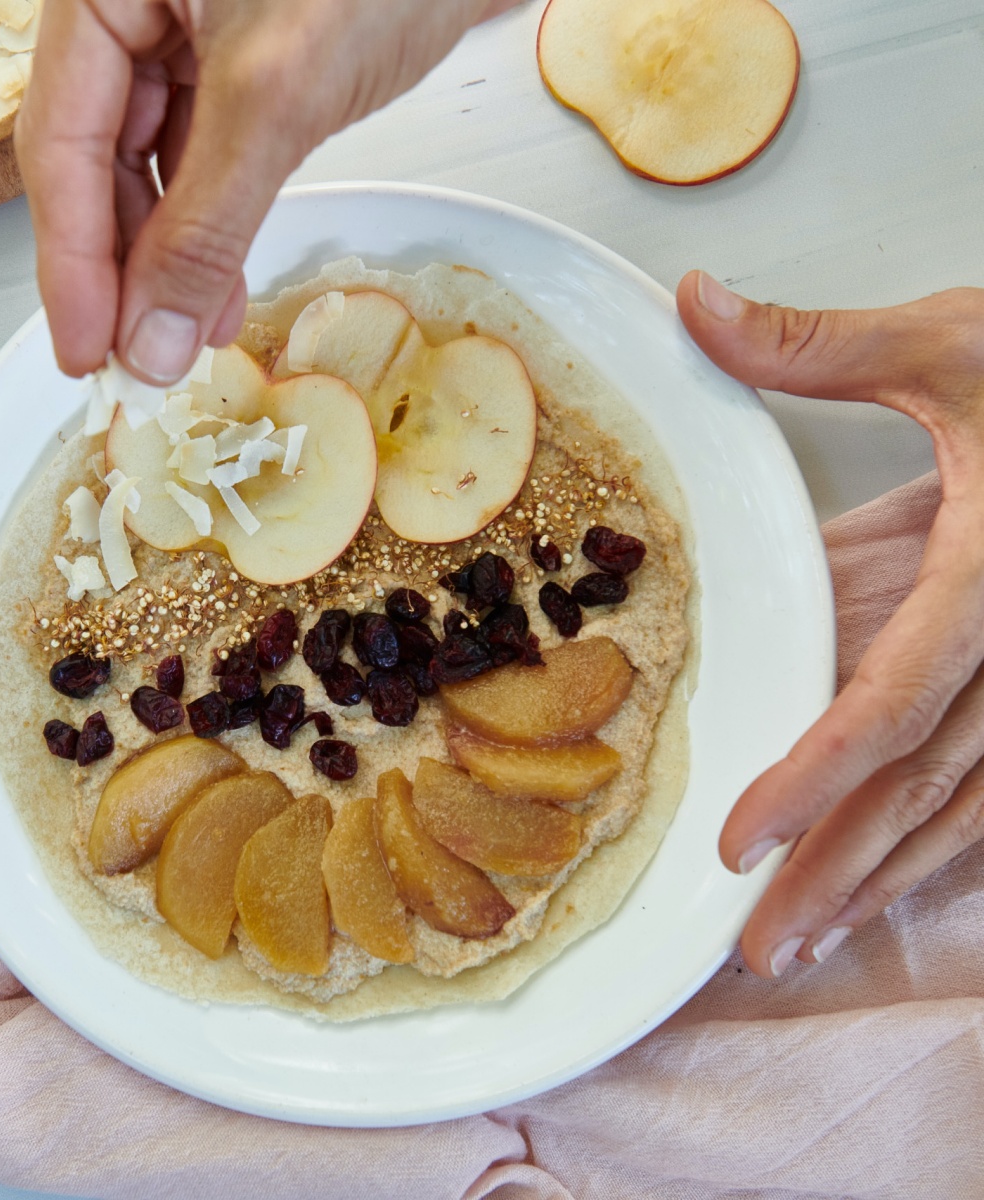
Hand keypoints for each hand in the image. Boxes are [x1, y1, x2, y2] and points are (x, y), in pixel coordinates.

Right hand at [16, 0, 514, 382]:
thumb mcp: (276, 97)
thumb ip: (206, 225)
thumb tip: (155, 338)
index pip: (59, 143)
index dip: (70, 264)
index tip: (87, 353)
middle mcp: (134, 4)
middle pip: (97, 161)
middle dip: (122, 272)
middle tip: (135, 361)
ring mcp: (188, 32)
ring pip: (153, 168)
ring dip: (171, 262)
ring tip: (187, 338)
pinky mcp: (245, 63)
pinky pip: (208, 159)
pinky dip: (215, 228)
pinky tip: (221, 288)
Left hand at [677, 270, 983, 977]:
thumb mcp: (957, 344)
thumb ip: (818, 344)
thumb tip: (693, 301)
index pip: (897, 704)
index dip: (816, 778)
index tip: (742, 839)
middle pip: (927, 788)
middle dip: (841, 870)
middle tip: (759, 948)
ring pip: (971, 805)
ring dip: (886, 878)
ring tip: (807, 944)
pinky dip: (937, 838)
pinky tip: (885, 877)